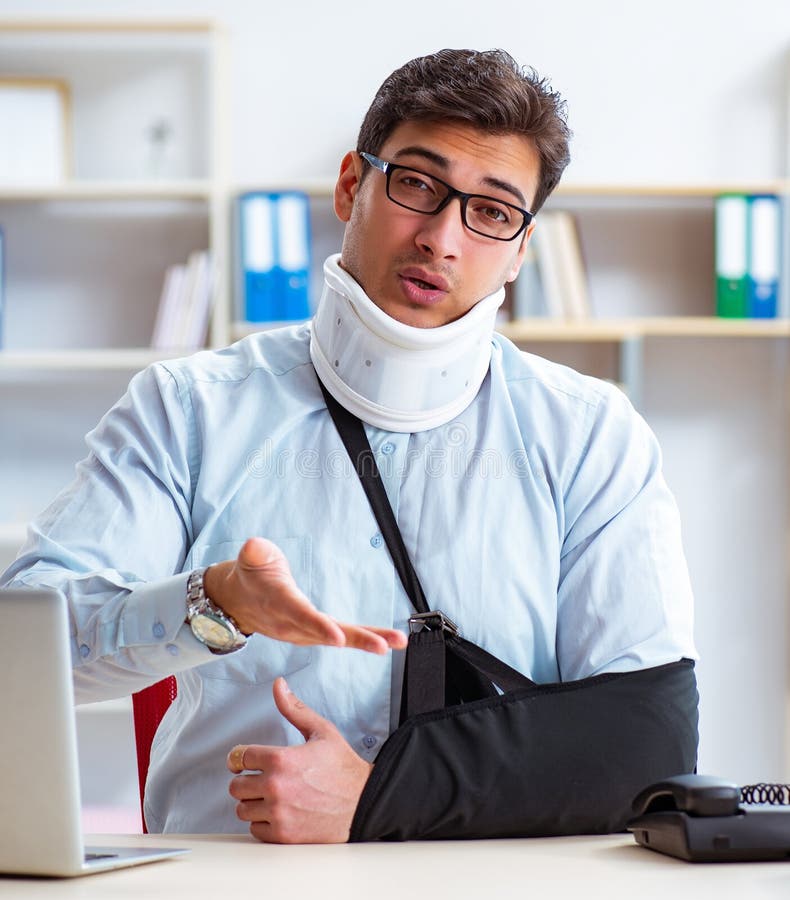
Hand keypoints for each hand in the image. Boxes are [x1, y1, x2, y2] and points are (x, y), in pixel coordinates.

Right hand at [203, 537, 405, 653]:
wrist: (239, 601)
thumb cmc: (251, 575)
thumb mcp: (250, 559)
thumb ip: (255, 553)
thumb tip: (255, 546)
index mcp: (280, 604)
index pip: (300, 616)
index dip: (318, 626)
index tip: (338, 637)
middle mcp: (294, 625)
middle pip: (328, 634)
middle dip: (357, 639)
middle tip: (383, 645)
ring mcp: (305, 632)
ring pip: (340, 638)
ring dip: (369, 640)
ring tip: (398, 641)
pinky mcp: (315, 632)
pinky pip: (344, 636)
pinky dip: (365, 637)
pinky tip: (388, 641)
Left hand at [227, 677, 371, 842]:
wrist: (364, 802)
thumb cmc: (343, 768)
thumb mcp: (321, 731)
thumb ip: (294, 709)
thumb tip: (279, 685)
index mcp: (281, 760)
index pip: (240, 758)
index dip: (241, 757)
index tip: (244, 760)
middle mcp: (275, 787)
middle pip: (236, 786)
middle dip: (247, 780)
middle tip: (262, 778)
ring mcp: (278, 813)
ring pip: (242, 809)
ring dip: (253, 802)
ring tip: (271, 795)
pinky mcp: (283, 834)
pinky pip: (255, 829)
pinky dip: (263, 822)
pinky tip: (278, 812)